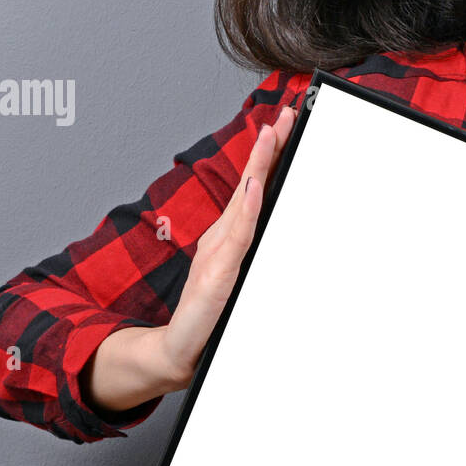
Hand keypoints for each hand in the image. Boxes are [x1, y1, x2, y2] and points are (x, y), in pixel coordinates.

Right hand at [157, 106, 297, 387]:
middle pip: (250, 185)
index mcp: (231, 237)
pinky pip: (237, 238)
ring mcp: (217, 253)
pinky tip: (255, 188)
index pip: (254, 189)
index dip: (269, 157)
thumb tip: (278, 227)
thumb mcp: (240, 279)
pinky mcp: (217, 275)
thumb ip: (254, 254)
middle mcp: (223, 238)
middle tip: (286, 115)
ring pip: (244, 202)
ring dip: (259, 167)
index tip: (286, 125)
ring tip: (272, 135)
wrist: (180, 350)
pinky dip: (246, 211)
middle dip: (268, 149)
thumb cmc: (211, 316)